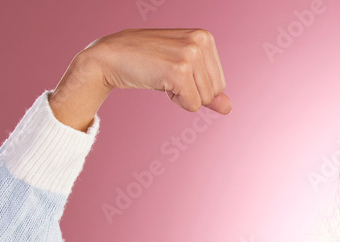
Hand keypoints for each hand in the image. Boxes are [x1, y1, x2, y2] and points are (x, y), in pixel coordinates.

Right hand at [49, 28, 231, 131]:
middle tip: (166, 74)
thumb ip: (207, 89)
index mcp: (205, 37)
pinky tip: (159, 82)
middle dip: (191, 92)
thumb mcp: (181, 71)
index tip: (174, 71)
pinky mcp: (179, 70)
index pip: (219, 83)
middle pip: (214, 92)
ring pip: (204, 100)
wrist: (111, 57)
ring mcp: (190, 54)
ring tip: (162, 76)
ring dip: (183, 96)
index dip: (197, 86)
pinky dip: (176, 101)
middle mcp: (200, 40)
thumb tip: (228, 108)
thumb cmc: (146, 62)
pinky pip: (192, 105)